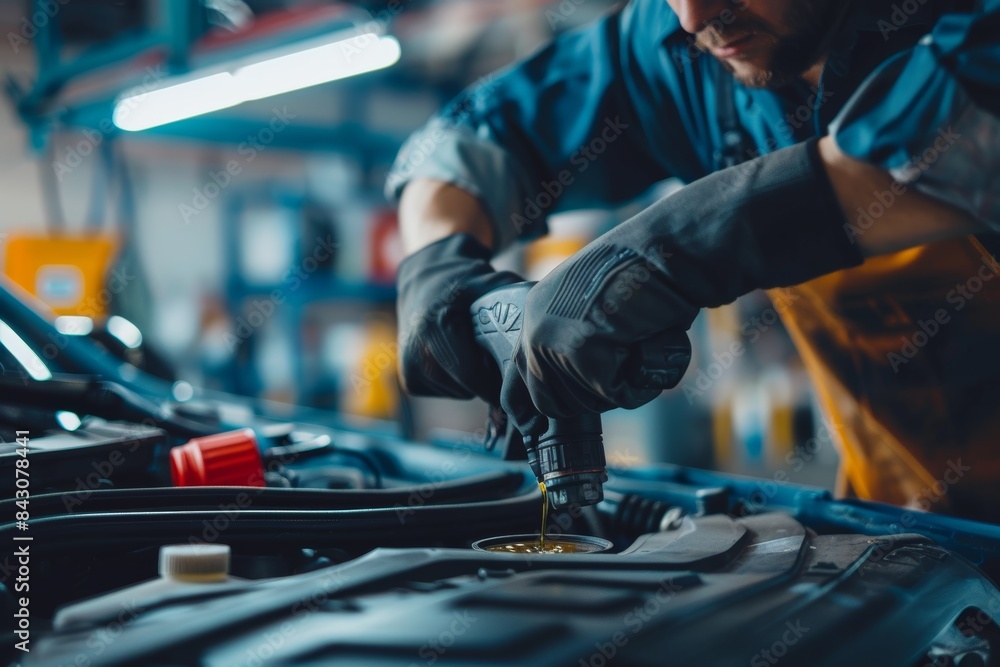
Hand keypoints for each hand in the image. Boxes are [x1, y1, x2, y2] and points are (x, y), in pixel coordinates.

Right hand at [396, 233, 521, 400]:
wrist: (424, 279)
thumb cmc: (463, 281)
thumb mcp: (489, 281)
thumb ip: (513, 297)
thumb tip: (541, 316)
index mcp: (435, 326)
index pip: (472, 376)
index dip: (498, 383)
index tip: (516, 379)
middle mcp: (416, 350)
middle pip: (468, 388)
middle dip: (487, 376)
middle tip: (490, 352)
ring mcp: (409, 367)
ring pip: (459, 392)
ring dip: (471, 378)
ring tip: (470, 349)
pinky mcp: (409, 379)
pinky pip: (447, 392)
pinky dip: (457, 380)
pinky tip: (454, 356)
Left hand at [500, 139, 862, 432]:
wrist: (668, 251)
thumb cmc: (647, 275)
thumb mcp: (596, 307)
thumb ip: (576, 340)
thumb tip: (577, 383)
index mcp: (533, 313)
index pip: (515, 383)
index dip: (529, 412)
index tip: (532, 432)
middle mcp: (533, 326)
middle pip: (554, 403)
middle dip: (592, 396)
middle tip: (624, 362)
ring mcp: (553, 340)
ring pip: (587, 403)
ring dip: (620, 387)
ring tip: (638, 344)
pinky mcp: (581, 352)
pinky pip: (614, 395)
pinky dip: (641, 381)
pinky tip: (648, 345)